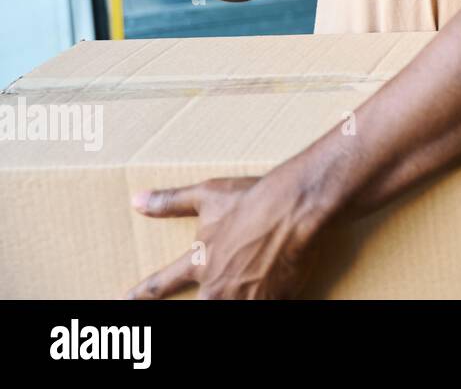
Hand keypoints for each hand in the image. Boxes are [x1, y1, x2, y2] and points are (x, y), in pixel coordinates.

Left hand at [126, 174, 323, 299]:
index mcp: (199, 261)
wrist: (293, 208)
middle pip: (200, 306)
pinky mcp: (271, 301)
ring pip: (229, 309)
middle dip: (206, 299)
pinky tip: (268, 295)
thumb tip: (136, 200)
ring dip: (235, 299)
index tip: (124, 300)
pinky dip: (263, 300)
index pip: (160, 284)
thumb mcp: (208, 195)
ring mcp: (244, 297)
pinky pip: (261, 306)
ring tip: (246, 290)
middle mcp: (216, 285)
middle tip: (213, 293)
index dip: (140, 294)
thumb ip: (172, 202)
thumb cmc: (252, 199)